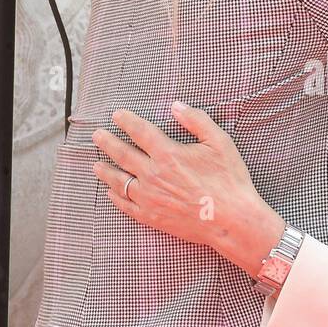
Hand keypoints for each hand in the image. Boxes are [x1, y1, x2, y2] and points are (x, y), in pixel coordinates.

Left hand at [89, 104, 286, 275]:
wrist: (232, 220)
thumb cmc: (229, 180)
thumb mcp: (220, 142)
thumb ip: (197, 120)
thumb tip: (176, 106)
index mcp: (168, 154)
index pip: (140, 132)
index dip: (126, 121)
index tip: (117, 115)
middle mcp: (153, 175)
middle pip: (122, 155)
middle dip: (107, 142)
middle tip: (96, 135)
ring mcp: (150, 198)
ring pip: (119, 181)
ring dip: (105, 171)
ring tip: (96, 165)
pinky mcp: (152, 217)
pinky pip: (126, 206)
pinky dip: (116, 197)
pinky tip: (111, 193)